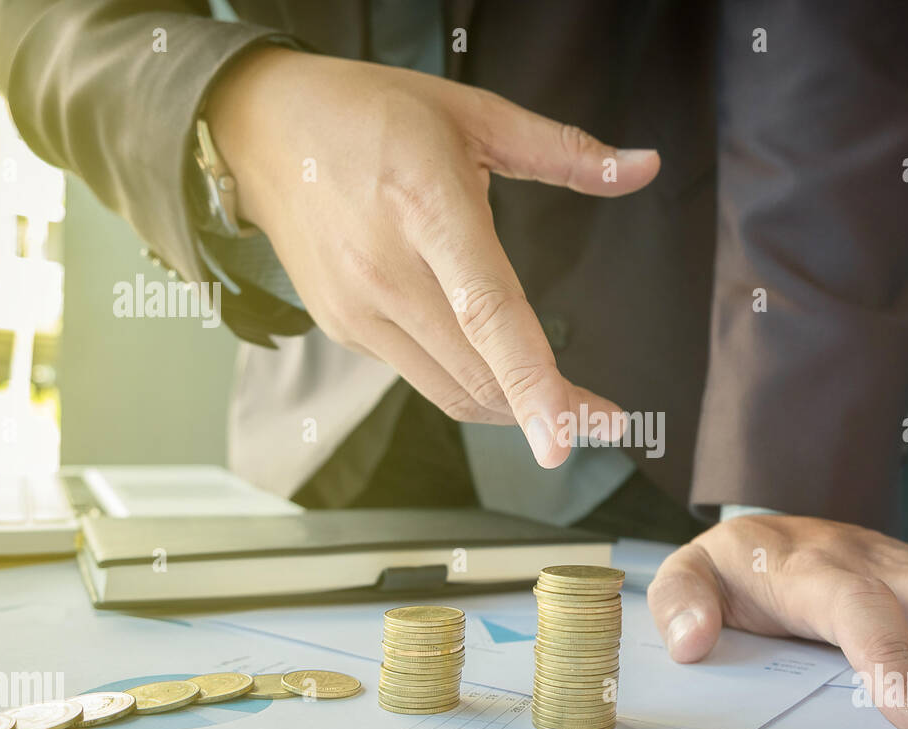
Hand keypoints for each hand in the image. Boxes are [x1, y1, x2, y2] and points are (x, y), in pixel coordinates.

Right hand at [205, 46, 656, 465]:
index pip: (488, 312)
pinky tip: (498, 371)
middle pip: (478, 371)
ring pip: (451, 390)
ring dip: (512, 409)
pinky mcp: (343, 329)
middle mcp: (385, 269)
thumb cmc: (373, 114)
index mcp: (426, 207)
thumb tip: (645, 167)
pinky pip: (422, 378)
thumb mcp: (475, 112)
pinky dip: (470, 387)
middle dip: (548, 411)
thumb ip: (566, 150)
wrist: (262, 129)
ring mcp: (358, 307)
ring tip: (563, 409)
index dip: (531, 382)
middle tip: (603, 421)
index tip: (567, 437)